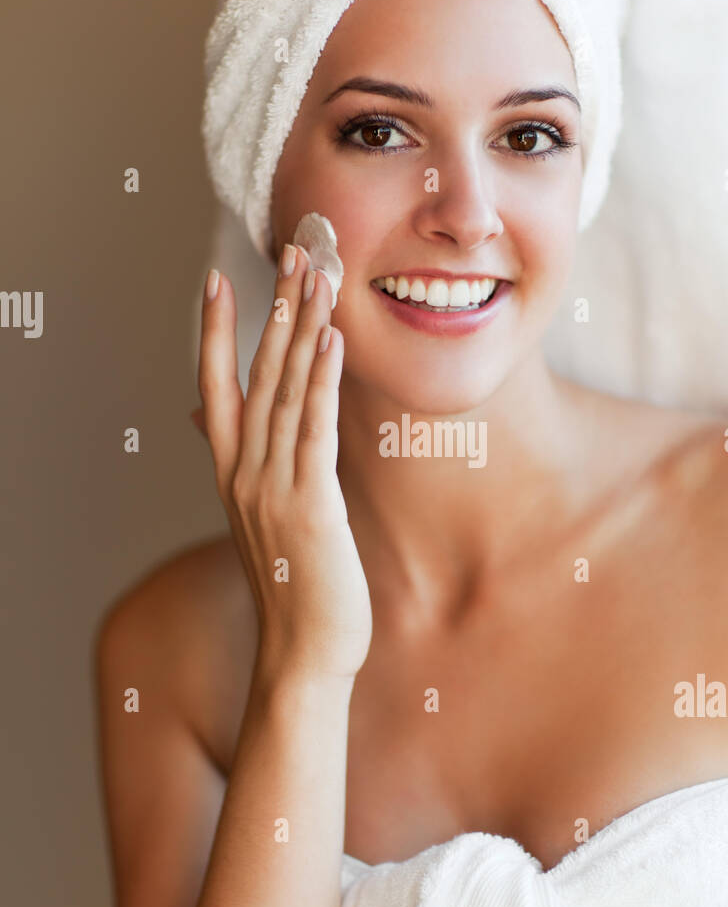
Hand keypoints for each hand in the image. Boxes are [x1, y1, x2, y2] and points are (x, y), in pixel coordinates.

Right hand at [196, 247, 372, 683]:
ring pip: (286, 392)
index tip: (217, 280)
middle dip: (275, 310)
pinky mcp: (310, 505)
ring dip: (302, 329)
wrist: (303, 654)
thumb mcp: (266, 524)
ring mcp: (273, 488)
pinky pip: (315, 430)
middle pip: (256, 375)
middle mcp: (244, 474)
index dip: (216, 332)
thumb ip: (254, 473)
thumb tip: (231, 438)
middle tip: (291, 252)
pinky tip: (332, 342)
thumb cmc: (296, 589)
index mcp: (232, 475)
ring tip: (315, 276)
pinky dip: (322, 382)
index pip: (216, 387)